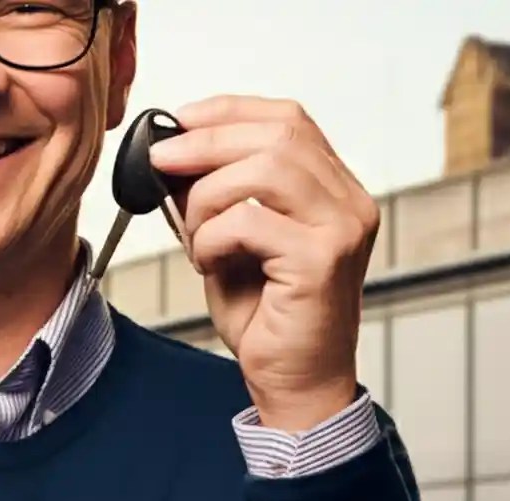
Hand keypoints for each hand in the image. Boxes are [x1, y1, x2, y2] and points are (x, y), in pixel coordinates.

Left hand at [150, 95, 378, 431]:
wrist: (293, 381)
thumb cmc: (265, 314)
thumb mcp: (231, 239)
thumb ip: (216, 195)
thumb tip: (172, 151)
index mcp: (334, 189)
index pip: (289, 118)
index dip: (230, 110)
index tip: (180, 120)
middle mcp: (349, 202)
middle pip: (278, 133)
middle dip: (207, 140)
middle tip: (160, 160)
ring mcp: (342, 229)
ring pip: (265, 168)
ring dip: (208, 195)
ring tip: (194, 233)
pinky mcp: (322, 261)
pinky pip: (249, 221)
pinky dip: (211, 237)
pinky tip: (208, 261)